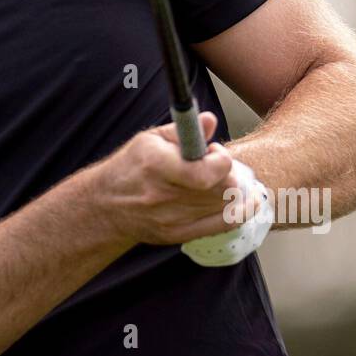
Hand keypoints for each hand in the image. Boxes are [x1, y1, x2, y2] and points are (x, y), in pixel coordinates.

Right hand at [90, 111, 264, 248]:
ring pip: (226, 204)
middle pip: (222, 188)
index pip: (206, 172)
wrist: (107, 206)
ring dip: (233, 188)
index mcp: (156, 165)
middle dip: (228, 172)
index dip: (220, 159)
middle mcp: (164, 195)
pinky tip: (248, 200)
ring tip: (222, 177)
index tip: (213, 150)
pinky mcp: (180, 235)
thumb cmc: (130, 167)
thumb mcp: (149, 139)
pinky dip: (241, 211)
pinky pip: (223, 225)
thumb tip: (209, 120)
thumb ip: (183, 130)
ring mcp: (173, 219)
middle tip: (216, 164)